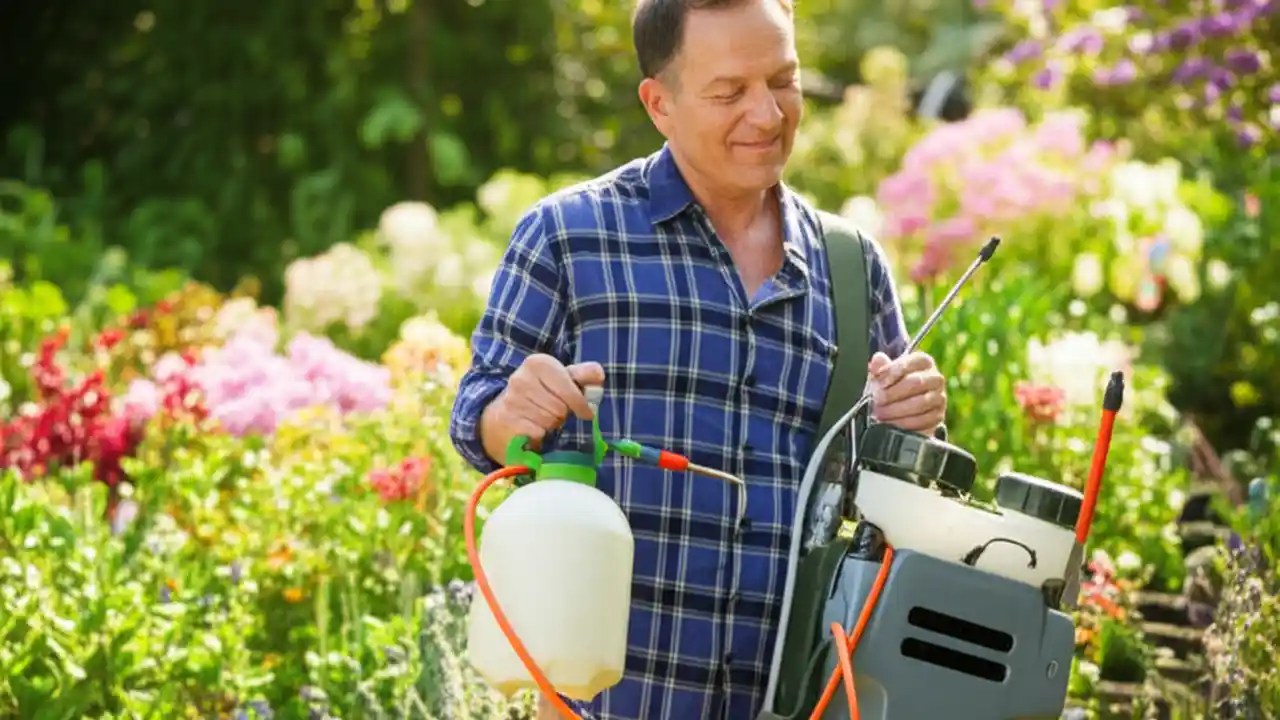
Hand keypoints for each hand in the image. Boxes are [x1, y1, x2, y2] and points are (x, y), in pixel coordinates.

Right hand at [480, 354, 605, 461]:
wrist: (503, 413)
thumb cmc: (539, 394)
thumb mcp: (561, 379)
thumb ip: (583, 375)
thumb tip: (598, 374)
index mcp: (538, 363)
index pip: (570, 389)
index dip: (580, 404)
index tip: (586, 412)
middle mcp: (521, 378)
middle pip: (560, 408)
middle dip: (563, 414)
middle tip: (555, 412)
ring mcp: (512, 400)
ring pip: (549, 421)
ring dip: (551, 425)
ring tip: (542, 418)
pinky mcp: (507, 420)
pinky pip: (537, 433)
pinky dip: (539, 435)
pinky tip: (532, 427)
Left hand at [866, 351, 945, 433]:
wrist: (904, 409)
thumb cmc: (893, 386)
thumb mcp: (884, 374)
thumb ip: (881, 366)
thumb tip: (878, 360)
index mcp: (923, 362)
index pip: (911, 363)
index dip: (893, 372)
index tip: (879, 382)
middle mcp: (935, 378)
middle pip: (916, 382)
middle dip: (893, 393)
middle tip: (876, 400)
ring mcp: (939, 397)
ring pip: (920, 403)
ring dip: (896, 409)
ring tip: (880, 413)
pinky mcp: (937, 416)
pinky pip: (923, 420)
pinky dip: (904, 422)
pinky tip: (891, 423)